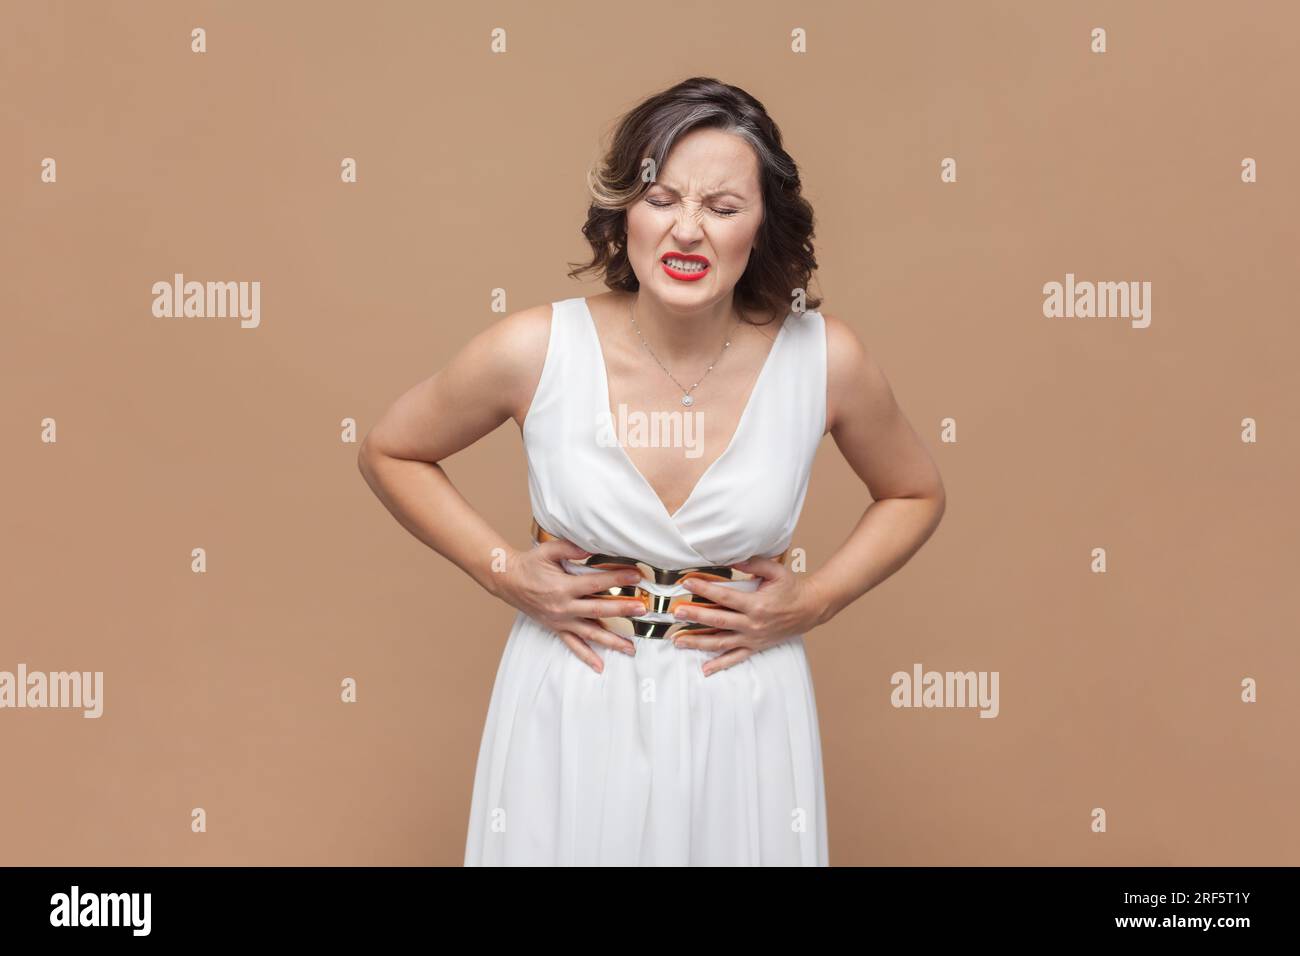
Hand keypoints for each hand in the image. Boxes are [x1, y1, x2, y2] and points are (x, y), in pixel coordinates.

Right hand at [492, 537, 645, 673]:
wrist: (508, 580)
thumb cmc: (530, 564)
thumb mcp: (549, 550)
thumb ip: (571, 548)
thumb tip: (593, 548)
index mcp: (563, 587)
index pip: (596, 584)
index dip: (618, 578)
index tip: (637, 576)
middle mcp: (563, 607)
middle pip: (598, 611)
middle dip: (622, 611)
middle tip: (642, 610)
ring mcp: (560, 620)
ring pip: (590, 633)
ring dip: (612, 641)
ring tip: (631, 647)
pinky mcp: (556, 628)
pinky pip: (573, 644)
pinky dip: (586, 656)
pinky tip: (599, 666)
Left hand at [669, 556, 828, 676]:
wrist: (810, 609)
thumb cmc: (792, 588)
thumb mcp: (776, 571)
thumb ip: (754, 563)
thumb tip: (732, 559)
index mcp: (756, 604)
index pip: (724, 597)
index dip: (704, 590)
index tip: (687, 583)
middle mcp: (752, 624)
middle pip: (718, 621)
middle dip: (695, 617)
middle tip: (676, 612)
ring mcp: (753, 638)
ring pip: (721, 642)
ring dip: (698, 642)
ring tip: (678, 640)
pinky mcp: (755, 646)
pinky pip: (735, 658)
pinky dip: (720, 664)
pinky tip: (705, 668)